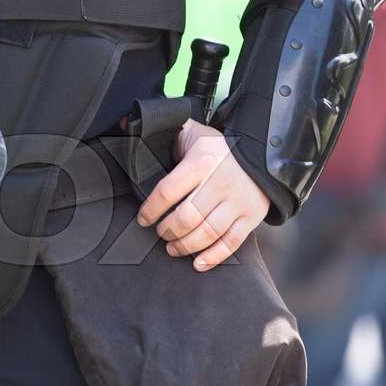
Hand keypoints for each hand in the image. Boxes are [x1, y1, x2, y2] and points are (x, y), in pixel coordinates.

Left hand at [136, 121, 271, 271]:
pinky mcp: (252, 215)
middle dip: (167, 231)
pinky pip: (232, 242)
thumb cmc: (214, 147)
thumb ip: (162, 130)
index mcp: (202, 160)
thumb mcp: (190, 132)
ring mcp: (239, 200)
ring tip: (172, 248)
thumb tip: (125, 123)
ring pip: (208, 232)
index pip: (167, 192)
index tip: (143, 219)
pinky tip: (198, 263)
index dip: (150, 210)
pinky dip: (214, 257)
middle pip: (187, 217)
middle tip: (160, 233)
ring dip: (185, 246)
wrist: (260, 152)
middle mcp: (222, 181)